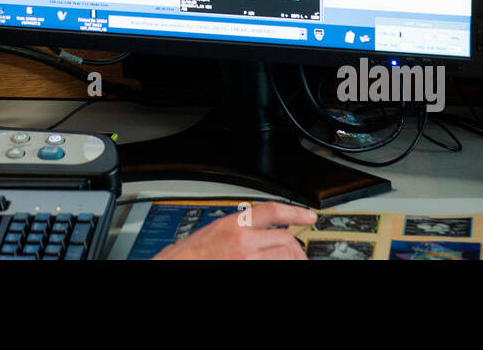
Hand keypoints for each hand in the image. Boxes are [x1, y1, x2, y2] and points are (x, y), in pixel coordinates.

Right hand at [151, 202, 315, 259]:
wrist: (173, 266)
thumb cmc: (186, 255)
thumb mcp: (213, 231)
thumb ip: (237, 229)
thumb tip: (257, 232)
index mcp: (233, 224)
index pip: (271, 211)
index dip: (295, 212)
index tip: (309, 215)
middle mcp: (242, 241)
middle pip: (284, 239)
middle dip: (297, 248)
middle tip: (301, 254)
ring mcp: (246, 260)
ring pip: (283, 256)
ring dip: (292, 260)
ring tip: (294, 262)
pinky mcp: (245, 272)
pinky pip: (272, 269)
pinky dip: (279, 268)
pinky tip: (279, 268)